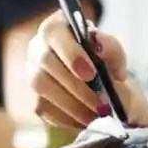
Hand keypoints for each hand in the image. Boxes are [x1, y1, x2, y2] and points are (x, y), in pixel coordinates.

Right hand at [26, 11, 147, 128]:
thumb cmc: (106, 68)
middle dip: (75, 84)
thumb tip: (99, 46)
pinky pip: (44, 107)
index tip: (92, 73)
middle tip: (101, 102)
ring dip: (73, 103)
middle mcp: (38, 46)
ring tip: (99, 114)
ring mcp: (33, 72)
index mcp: (56, 28)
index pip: (53, 32)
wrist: (105, 93)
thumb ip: (110, 49)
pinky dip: (68, 116)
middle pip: (45, 60)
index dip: (70, 52)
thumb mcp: (114, 56)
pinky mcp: (35, 98)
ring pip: (41, 85)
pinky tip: (87, 120)